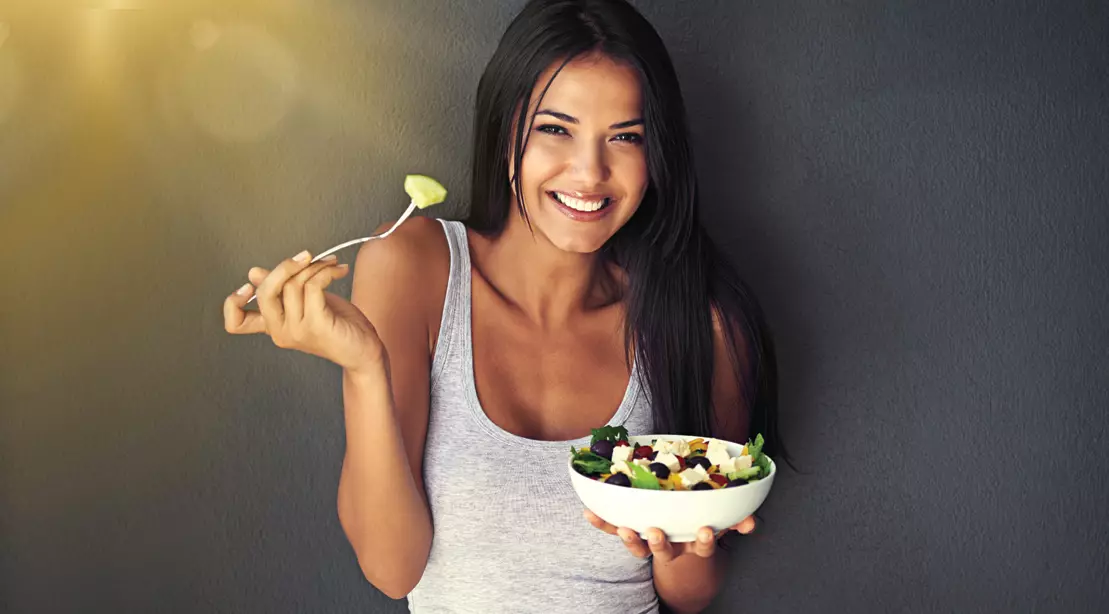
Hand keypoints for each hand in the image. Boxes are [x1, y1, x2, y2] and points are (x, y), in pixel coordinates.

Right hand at [222, 250, 383, 371]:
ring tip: (332, 265)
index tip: (250, 283)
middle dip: (285, 266)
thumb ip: (282, 288)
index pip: (235, 323)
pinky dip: (327, 272)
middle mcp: (280, 331)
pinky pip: (313, 286)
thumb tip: (253, 272)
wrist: (364, 351)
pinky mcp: (316, 325)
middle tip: (306, 256)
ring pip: (294, 284)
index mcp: (273, 326)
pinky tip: (339, 271)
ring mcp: (296, 330)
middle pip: (265, 291)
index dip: (233, 302)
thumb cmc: (339, 327)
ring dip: (316, 266)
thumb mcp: (306, 302)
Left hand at [583, 509, 755, 561]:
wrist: (682, 560)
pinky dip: (602, 523)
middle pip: (664, 551)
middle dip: (660, 544)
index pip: (702, 547)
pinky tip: (588, 512)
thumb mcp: (721, 527)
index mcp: (693, 544)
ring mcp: (650, 542)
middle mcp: (671, 547)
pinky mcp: (632, 534)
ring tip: (625, 530)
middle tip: (656, 534)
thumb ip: (736, 524)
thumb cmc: (699, 531)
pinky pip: (615, 530)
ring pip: (639, 547)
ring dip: (631, 540)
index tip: (706, 532)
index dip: (704, 541)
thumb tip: (752, 522)